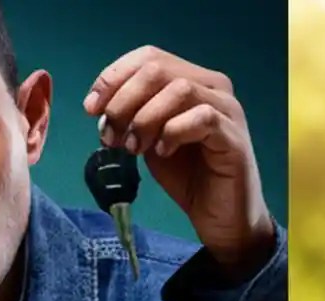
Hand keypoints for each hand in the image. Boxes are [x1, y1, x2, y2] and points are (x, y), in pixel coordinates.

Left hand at [83, 46, 273, 276]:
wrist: (221, 219)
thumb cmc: (189, 178)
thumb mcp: (149, 140)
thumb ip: (132, 118)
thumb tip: (101, 108)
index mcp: (192, 81)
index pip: (149, 57)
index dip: (114, 77)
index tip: (91, 109)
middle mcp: (214, 87)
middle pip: (158, 69)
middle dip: (124, 100)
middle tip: (111, 134)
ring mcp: (227, 110)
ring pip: (179, 90)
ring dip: (145, 117)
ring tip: (134, 148)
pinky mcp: (233, 137)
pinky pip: (201, 118)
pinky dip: (173, 132)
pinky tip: (163, 153)